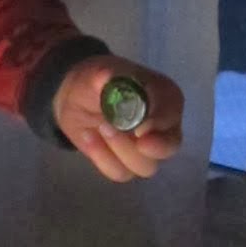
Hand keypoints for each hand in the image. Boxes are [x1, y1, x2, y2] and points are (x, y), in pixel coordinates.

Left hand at [52, 55, 183, 182]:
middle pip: (169, 147)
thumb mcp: (97, 73)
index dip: (159, 122)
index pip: (171, 114)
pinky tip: (89, 137)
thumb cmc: (95, 81)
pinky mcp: (126, 165)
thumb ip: (105, 76)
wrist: (74, 98)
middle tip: (134, 139)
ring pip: (145, 166)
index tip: (141, 127)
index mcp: (165, 99)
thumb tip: (107, 77)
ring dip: (121, 150)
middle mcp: (162, 127)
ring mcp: (146, 150)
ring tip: (99, 127)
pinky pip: (120, 173)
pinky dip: (102, 158)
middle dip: (153, 148)